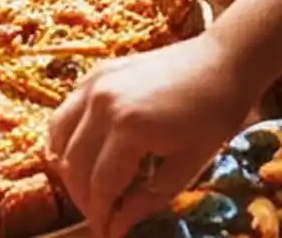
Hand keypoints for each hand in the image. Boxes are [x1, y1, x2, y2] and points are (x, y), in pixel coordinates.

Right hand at [47, 35, 254, 237]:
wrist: (222, 61)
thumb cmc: (214, 115)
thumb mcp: (188, 165)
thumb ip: (148, 199)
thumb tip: (117, 227)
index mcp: (129, 127)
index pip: (100, 184)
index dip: (101, 215)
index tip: (108, 234)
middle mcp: (102, 102)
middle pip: (74, 164)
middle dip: (83, 199)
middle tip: (101, 216)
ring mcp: (94, 83)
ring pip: (59, 137)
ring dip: (68, 170)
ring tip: (89, 188)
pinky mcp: (95, 73)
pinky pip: (65, 112)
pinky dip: (65, 138)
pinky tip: (80, 154)